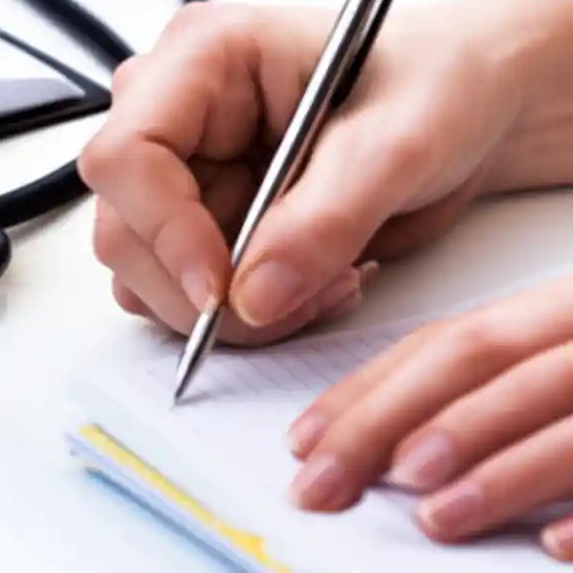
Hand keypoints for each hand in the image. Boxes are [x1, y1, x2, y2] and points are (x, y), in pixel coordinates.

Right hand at [78, 0, 572, 344]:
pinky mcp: (197, 219)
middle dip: (202, 288)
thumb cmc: (436, 85)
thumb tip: (252, 296)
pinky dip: (243, 313)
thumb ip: (323, 220)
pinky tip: (308, 282)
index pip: (127, 154)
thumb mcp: (399, 144)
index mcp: (201, 58)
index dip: (162, 229)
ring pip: (144, 272)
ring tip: (322, 282)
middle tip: (294, 300)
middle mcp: (173, 112)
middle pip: (124, 226)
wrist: (467, 107)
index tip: (220, 290)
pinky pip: (181, 292)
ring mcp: (181, 170)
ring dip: (228, 308)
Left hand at [287, 275, 572, 560]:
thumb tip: (392, 452)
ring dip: (488, 464)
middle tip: (334, 479)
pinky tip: (549, 543)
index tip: (303, 441)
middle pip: (483, 356)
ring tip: (430, 515)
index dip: (368, 389)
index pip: (445, 340)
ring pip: (557, 403)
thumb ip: (490, 385)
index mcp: (558, 306)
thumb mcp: (561, 352)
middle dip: (395, 417)